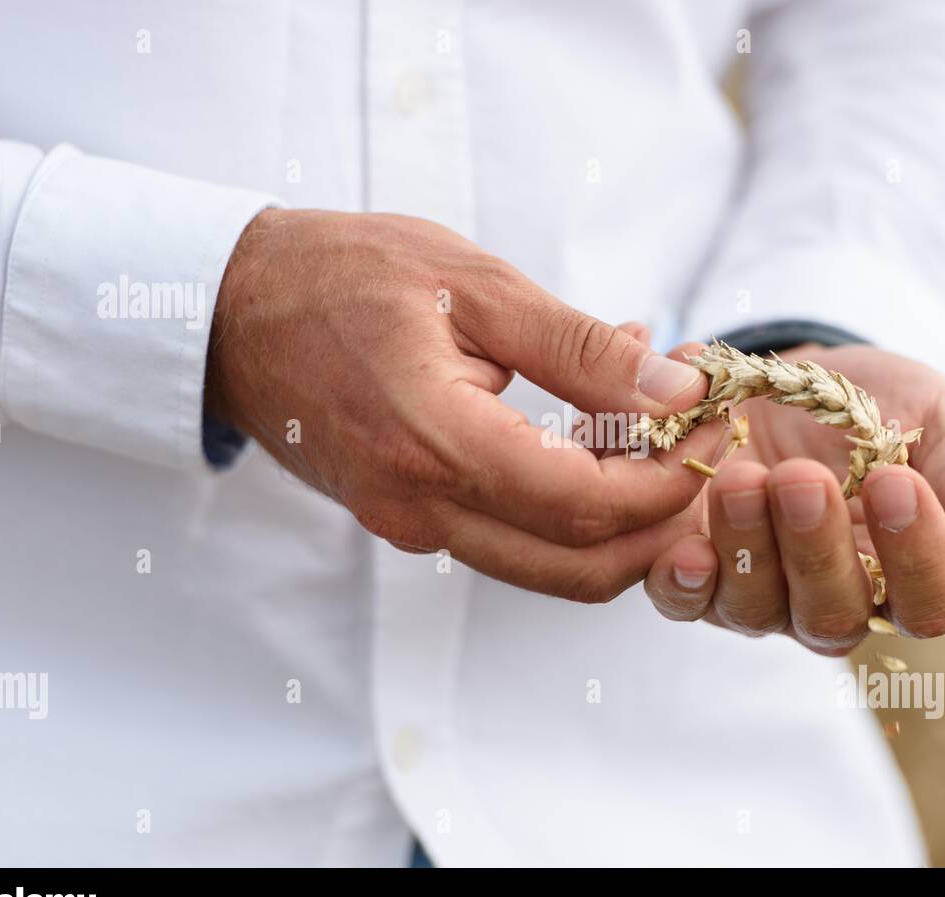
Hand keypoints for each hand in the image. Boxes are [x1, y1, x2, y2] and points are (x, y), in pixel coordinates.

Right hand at [206, 209, 721, 600]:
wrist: (234, 309)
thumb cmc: (343, 277)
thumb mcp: (475, 286)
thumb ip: (581, 348)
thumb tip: (677, 390)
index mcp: (435, 445)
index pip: (585, 510)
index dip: (666, 484)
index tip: (710, 432)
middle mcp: (420, 511)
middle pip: (579, 571)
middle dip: (659, 526)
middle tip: (702, 454)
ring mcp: (410, 527)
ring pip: (550, 570)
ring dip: (621, 527)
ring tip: (658, 444)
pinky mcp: (409, 522)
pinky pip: (512, 543)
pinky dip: (571, 513)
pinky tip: (595, 441)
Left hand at [641, 341, 944, 652]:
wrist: (788, 376)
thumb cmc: (880, 406)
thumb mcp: (935, 419)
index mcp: (909, 577)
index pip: (931, 603)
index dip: (919, 556)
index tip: (896, 481)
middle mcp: (833, 602)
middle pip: (833, 618)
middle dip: (817, 550)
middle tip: (803, 477)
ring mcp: (758, 596)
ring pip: (756, 610)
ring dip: (747, 550)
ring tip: (741, 479)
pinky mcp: (693, 575)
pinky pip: (685, 602)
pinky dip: (683, 582)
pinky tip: (686, 547)